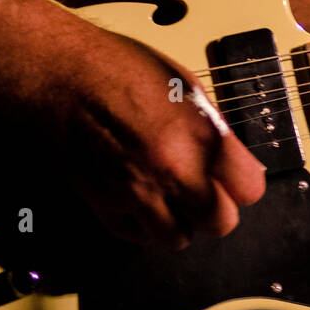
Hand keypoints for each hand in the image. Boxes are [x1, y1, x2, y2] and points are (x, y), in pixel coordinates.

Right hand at [41, 26, 265, 248]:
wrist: (60, 75)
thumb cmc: (118, 70)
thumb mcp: (186, 88)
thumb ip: (212, 130)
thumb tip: (233, 159)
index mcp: (202, 137)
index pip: (250, 189)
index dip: (242, 184)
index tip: (234, 180)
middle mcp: (174, 170)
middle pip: (221, 223)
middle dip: (215, 210)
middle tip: (203, 193)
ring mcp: (138, 192)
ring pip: (178, 239)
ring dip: (179, 223)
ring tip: (169, 198)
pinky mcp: (104, 204)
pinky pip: (136, 236)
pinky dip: (141, 224)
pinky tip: (138, 198)